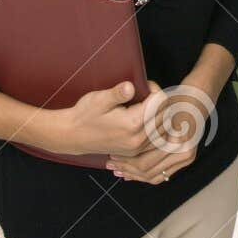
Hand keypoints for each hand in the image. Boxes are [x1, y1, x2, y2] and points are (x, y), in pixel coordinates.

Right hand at [32, 80, 157, 159]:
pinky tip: (147, 119)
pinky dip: (156, 128)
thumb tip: (130, 86)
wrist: (72, 136)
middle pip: (165, 115)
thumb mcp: (99, 100)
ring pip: (163, 129)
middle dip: (159, 101)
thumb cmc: (84, 115)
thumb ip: (117, 93)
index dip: (155, 90)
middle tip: (146, 93)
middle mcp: (138, 139)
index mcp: (132, 124)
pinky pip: (156, 140)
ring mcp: (137, 148)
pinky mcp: (134, 152)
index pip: (160, 103)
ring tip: (147, 105)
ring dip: (160, 115)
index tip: (145, 85)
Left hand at [109, 80, 202, 183]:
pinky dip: (145, 176)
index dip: (125, 160)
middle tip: (111, 165)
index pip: (144, 160)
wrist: (196, 101)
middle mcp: (183, 153)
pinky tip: (130, 174)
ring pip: (153, 176)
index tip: (111, 156)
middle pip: (148, 170)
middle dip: (127, 169)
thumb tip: (118, 135)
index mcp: (176, 141)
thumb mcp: (156, 108)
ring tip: (118, 171)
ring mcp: (186, 158)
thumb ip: (141, 121)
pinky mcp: (185, 161)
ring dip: (134, 175)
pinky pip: (161, 175)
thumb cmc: (174, 101)